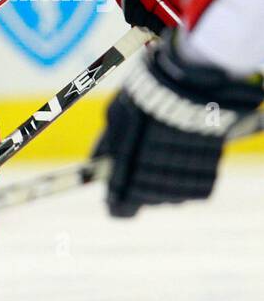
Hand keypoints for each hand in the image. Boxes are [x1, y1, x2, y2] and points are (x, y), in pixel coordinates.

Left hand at [95, 36, 261, 217]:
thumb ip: (105, 144)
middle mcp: (153, 192)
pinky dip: (188, 170)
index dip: (117, 201)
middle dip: (143, 180)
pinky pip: (191, 183)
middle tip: (148, 151)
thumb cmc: (144, 100)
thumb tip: (97, 161)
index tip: (118, 188)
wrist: (191, 90)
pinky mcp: (205, 179)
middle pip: (147, 199)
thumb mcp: (114, 117)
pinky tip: (186, 148)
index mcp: (126, 180)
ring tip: (169, 145)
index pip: (119, 210)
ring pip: (170, 192)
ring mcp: (181, 187)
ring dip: (167, 176)